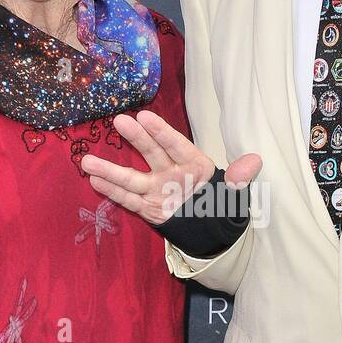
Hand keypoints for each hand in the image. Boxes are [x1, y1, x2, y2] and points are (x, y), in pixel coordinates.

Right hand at [80, 109, 261, 224]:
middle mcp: (171, 171)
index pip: (177, 145)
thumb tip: (254, 162)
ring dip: (110, 170)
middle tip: (119, 121)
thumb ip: (240, 179)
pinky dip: (112, 192)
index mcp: (194, 164)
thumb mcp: (235, 194)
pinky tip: (94, 181)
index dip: (162, 132)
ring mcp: (156, 188)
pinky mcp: (147, 206)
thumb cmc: (223, 203)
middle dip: (136, 139)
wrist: (212, 226)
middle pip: (151, 153)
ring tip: (87, 162)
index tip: (145, 116)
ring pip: (132, 178)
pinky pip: (128, 199)